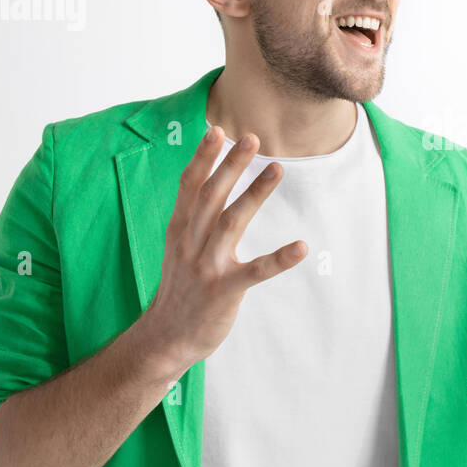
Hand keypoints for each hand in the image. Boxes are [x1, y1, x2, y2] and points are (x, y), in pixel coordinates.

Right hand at [138, 125, 306, 373]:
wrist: (165, 337)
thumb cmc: (180, 287)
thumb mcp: (178, 246)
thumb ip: (192, 216)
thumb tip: (207, 180)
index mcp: (180, 230)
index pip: (190, 186)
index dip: (203, 157)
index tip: (218, 130)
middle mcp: (191, 243)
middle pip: (211, 196)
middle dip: (230, 165)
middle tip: (252, 138)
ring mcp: (207, 266)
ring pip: (231, 222)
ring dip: (255, 194)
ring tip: (277, 169)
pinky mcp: (225, 291)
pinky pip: (256, 271)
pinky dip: (279, 258)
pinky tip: (301, 247)